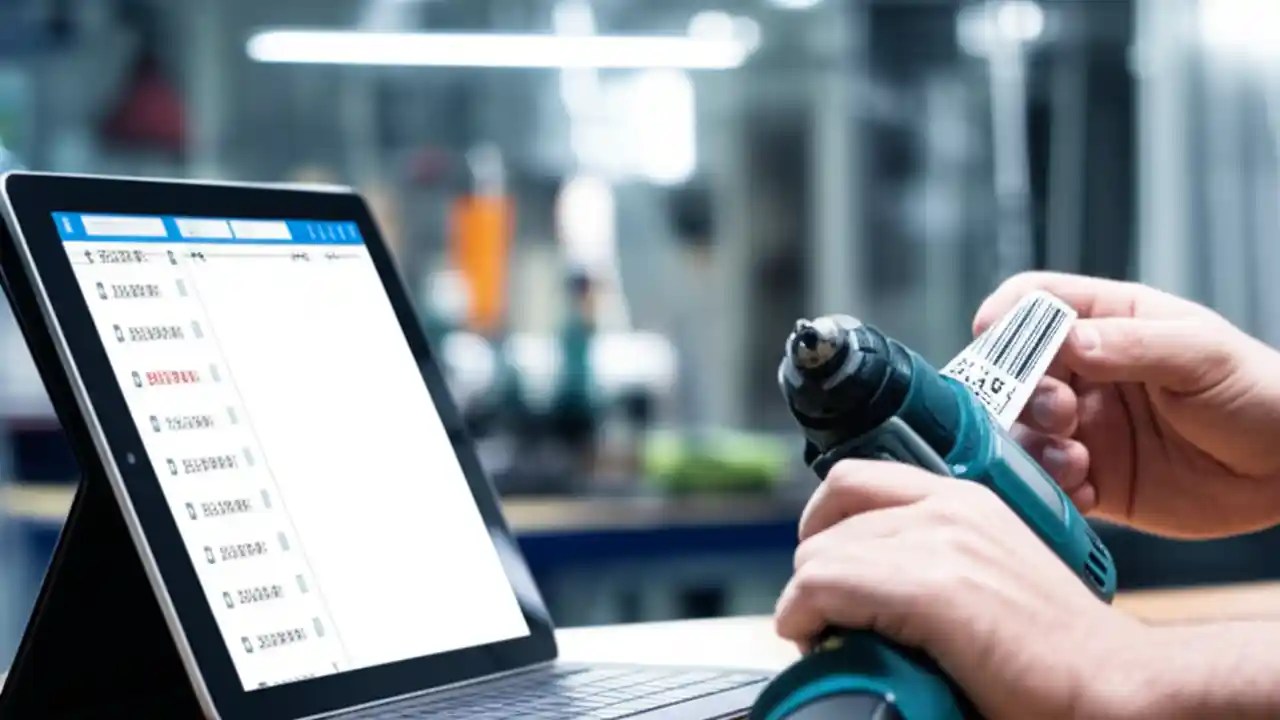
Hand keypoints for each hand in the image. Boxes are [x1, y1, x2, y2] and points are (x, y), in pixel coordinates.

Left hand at [775, 460, 1151, 719]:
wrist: (1116, 685)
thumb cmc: (1056, 648)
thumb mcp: (989, 571)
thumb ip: (934, 557)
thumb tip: (867, 583)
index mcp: (963, 498)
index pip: (851, 480)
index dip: (822, 526)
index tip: (824, 569)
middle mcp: (949, 509)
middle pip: (828, 525)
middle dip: (815, 575)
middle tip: (826, 620)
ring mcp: (940, 544)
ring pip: (818, 558)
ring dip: (808, 603)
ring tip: (831, 639)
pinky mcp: (931, 589)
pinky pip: (822, 587)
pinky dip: (804, 618)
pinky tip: (820, 641)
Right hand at [976, 272, 1279, 537]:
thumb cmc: (1259, 392)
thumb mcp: (1199, 354)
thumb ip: (1130, 344)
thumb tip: (1065, 340)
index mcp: (1109, 323)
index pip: (1036, 302)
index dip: (1006, 314)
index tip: (989, 334)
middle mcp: (1087, 374)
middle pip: (1015, 372)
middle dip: (1020, 392)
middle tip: (1057, 412)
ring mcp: (1086, 428)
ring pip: (1022, 431)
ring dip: (1032, 446)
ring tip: (1072, 460)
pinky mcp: (1095, 479)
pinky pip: (1049, 483)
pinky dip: (1053, 489)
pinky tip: (1084, 490)